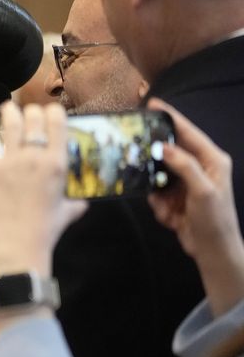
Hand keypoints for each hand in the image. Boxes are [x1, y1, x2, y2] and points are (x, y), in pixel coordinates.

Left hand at [0, 102, 86, 278]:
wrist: (19, 245)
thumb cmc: (45, 231)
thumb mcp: (65, 214)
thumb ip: (74, 204)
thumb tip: (82, 203)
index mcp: (57, 164)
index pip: (58, 123)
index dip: (53, 112)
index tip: (49, 111)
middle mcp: (36, 158)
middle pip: (34, 119)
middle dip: (31, 111)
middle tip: (27, 113)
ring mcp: (12, 162)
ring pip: (11, 124)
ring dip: (8, 112)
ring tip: (6, 107)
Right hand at [146, 99, 243, 314]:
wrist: (213, 251)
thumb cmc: (214, 220)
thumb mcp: (202, 191)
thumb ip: (184, 165)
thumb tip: (163, 146)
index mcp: (212, 160)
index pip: (188, 133)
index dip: (171, 118)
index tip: (151, 104)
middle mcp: (199, 168)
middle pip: (169, 153)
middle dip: (156, 165)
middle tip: (141, 164)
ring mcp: (186, 184)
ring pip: (158, 176)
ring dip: (159, 194)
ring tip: (169, 210)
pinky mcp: (176, 198)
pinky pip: (156, 194)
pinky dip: (160, 207)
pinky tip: (171, 218)